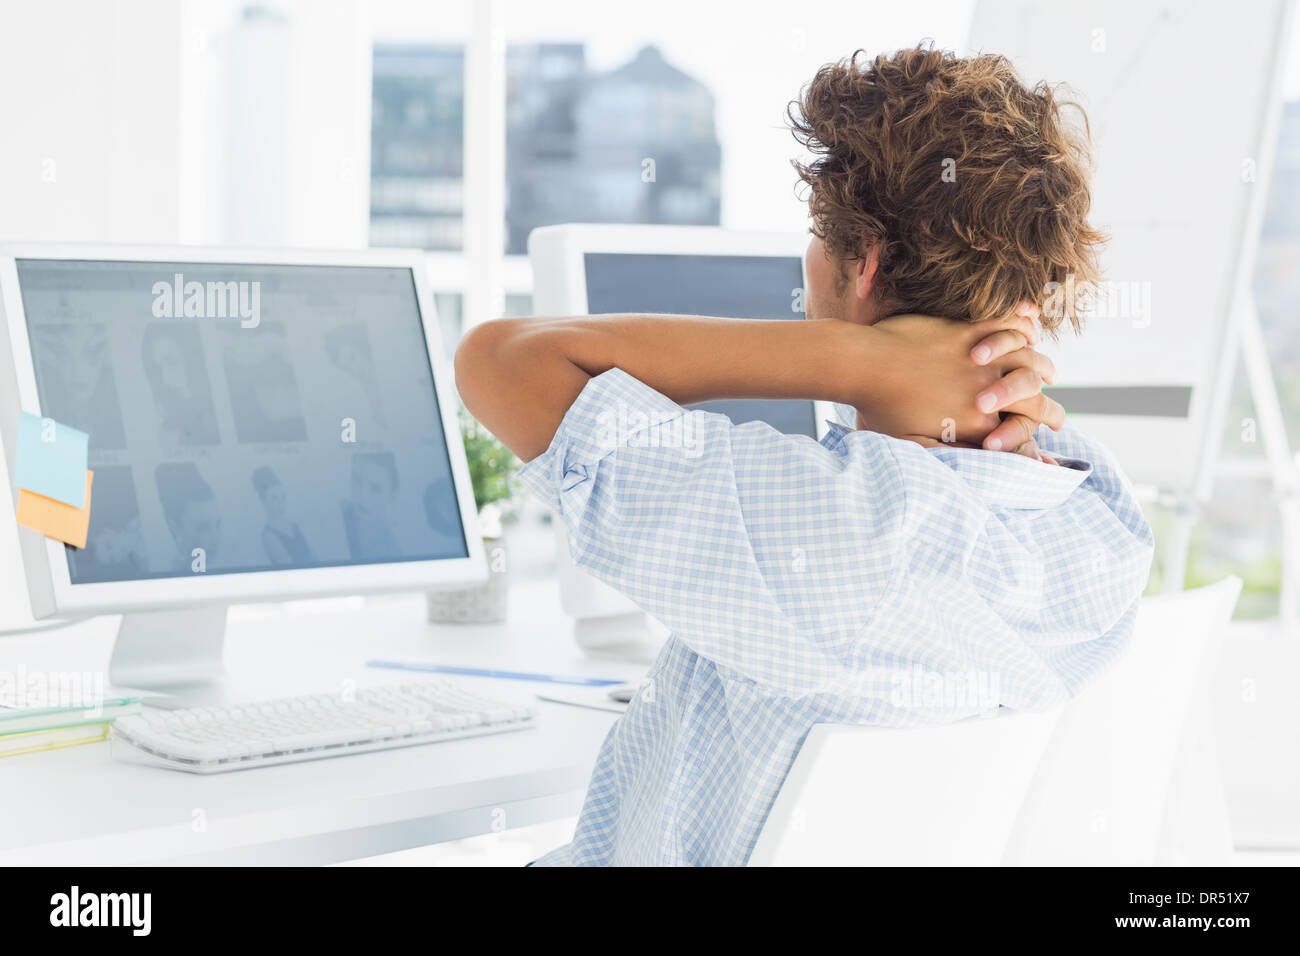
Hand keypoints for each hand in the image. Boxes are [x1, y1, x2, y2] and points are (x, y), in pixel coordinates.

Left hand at [853, 302, 1063, 447]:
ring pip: (1029, 356)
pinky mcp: (967, 328)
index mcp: (978, 421)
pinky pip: (1007, 323)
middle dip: (1050, 408)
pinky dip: (1023, 324)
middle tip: (1056, 418)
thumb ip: (949, 454)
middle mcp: (987, 387)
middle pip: (1035, 394)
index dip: (1040, 438)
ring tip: (1047, 373)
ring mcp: (981, 356)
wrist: (862, 364)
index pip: (1024, 429)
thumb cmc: (881, 409)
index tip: (1051, 441)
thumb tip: (978, 464)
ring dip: (1041, 365)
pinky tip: (1031, 326)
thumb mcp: (913, 444)